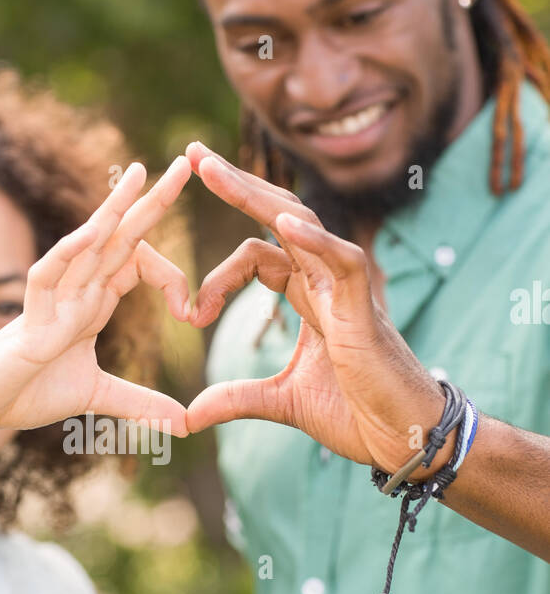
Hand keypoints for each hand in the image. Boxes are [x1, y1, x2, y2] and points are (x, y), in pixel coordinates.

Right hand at [0, 158, 192, 437]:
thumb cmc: (22, 391)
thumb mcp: (94, 396)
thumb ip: (138, 402)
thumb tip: (184, 422)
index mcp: (92, 303)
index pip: (136, 264)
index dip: (171, 274)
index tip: (193, 314)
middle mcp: (75, 292)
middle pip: (120, 238)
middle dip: (153, 203)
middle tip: (185, 164)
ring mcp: (52, 301)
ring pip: (88, 244)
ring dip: (116, 208)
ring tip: (142, 172)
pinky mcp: (29, 321)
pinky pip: (47, 276)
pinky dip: (70, 253)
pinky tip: (96, 229)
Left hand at [184, 142, 455, 477]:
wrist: (405, 437)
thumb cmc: (357, 414)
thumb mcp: (282, 403)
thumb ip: (235, 400)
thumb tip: (188, 416)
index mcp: (307, 295)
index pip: (257, 254)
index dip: (218, 276)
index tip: (191, 316)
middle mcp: (324, 280)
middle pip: (276, 216)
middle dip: (233, 185)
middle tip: (191, 155)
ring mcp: (346, 288)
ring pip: (299, 223)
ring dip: (252, 195)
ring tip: (210, 169)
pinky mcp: (365, 308)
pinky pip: (343, 259)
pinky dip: (316, 241)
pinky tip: (284, 223)